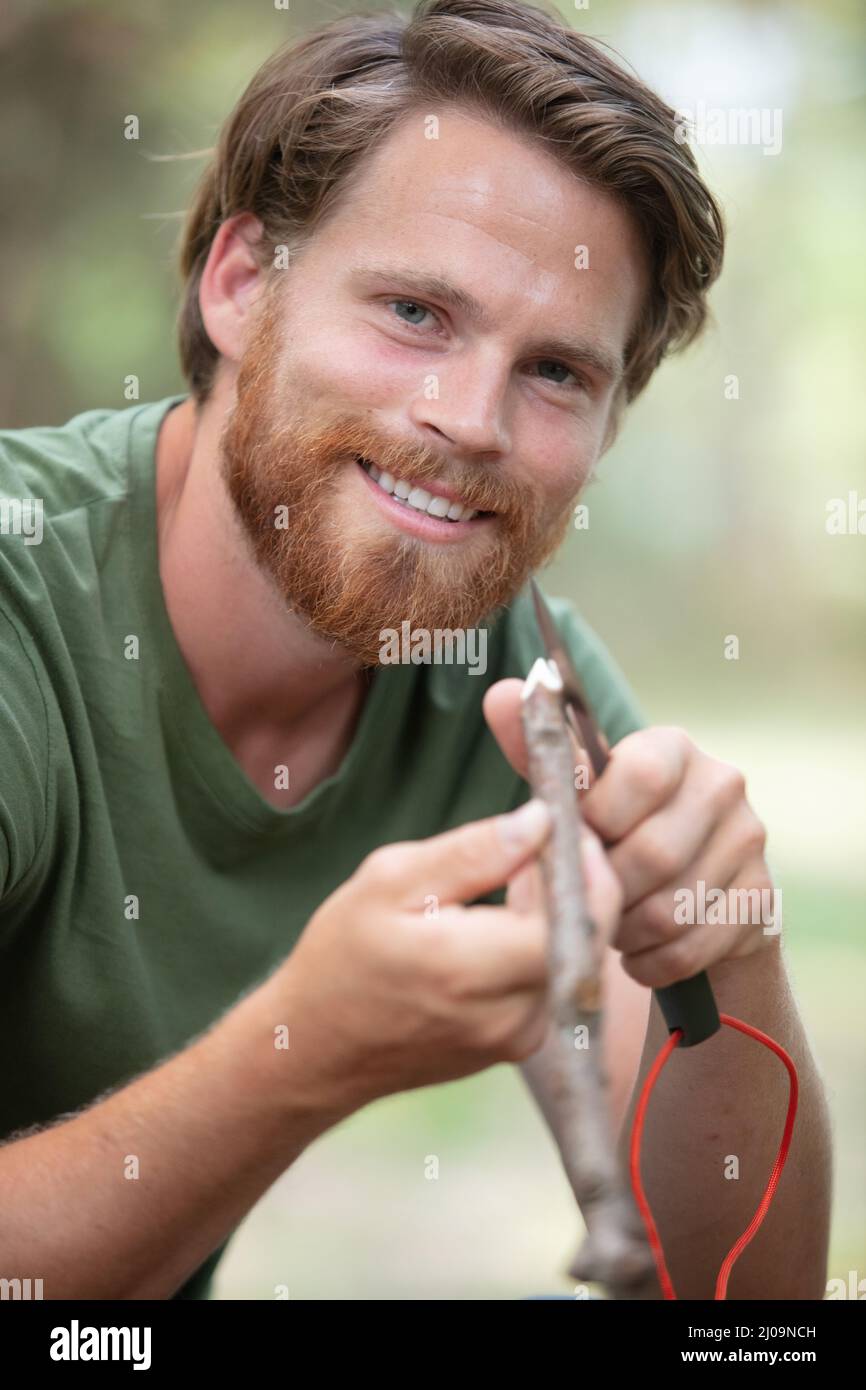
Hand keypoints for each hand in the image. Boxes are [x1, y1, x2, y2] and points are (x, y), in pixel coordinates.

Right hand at [274, 799, 620, 1113]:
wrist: (314, 1049)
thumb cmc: (341, 958)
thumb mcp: (389, 881)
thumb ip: (472, 852)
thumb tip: (539, 821)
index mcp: (474, 969)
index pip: (578, 916)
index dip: (586, 865)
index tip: (567, 827)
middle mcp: (508, 1015)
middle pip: (585, 936)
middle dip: (575, 883)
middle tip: (542, 842)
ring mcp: (517, 1039)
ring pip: (575, 959)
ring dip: (559, 913)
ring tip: (515, 878)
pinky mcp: (517, 1047)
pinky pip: (554, 981)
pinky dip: (542, 943)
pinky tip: (504, 920)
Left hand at [484, 680, 776, 990]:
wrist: (688, 890)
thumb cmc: (616, 830)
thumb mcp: (576, 793)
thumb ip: (540, 752)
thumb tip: (499, 693)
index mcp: (673, 749)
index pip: (639, 775)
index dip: (597, 819)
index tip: (575, 840)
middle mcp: (721, 786)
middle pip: (653, 853)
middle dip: (607, 889)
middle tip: (584, 899)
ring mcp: (747, 843)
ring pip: (669, 909)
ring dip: (623, 931)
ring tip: (606, 926)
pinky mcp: (760, 900)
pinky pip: (691, 947)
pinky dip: (650, 961)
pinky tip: (636, 952)